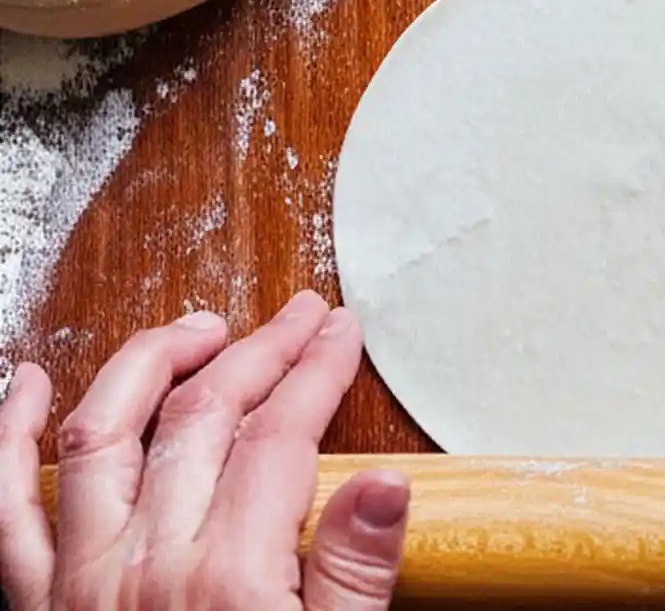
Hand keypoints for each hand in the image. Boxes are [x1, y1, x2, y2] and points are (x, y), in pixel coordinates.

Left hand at [0, 291, 409, 609]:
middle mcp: (146, 566)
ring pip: (102, 434)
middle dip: (259, 352)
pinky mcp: (33, 605)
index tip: (342, 336)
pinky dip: (6, 436)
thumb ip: (352, 578)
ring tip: (198, 330)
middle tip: (299, 319)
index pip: (281, 438)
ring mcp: (78, 581)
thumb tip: (387, 485)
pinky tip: (20, 385)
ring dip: (149, 365)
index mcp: (229, 583)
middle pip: (203, 417)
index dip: (315, 373)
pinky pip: (2, 507)